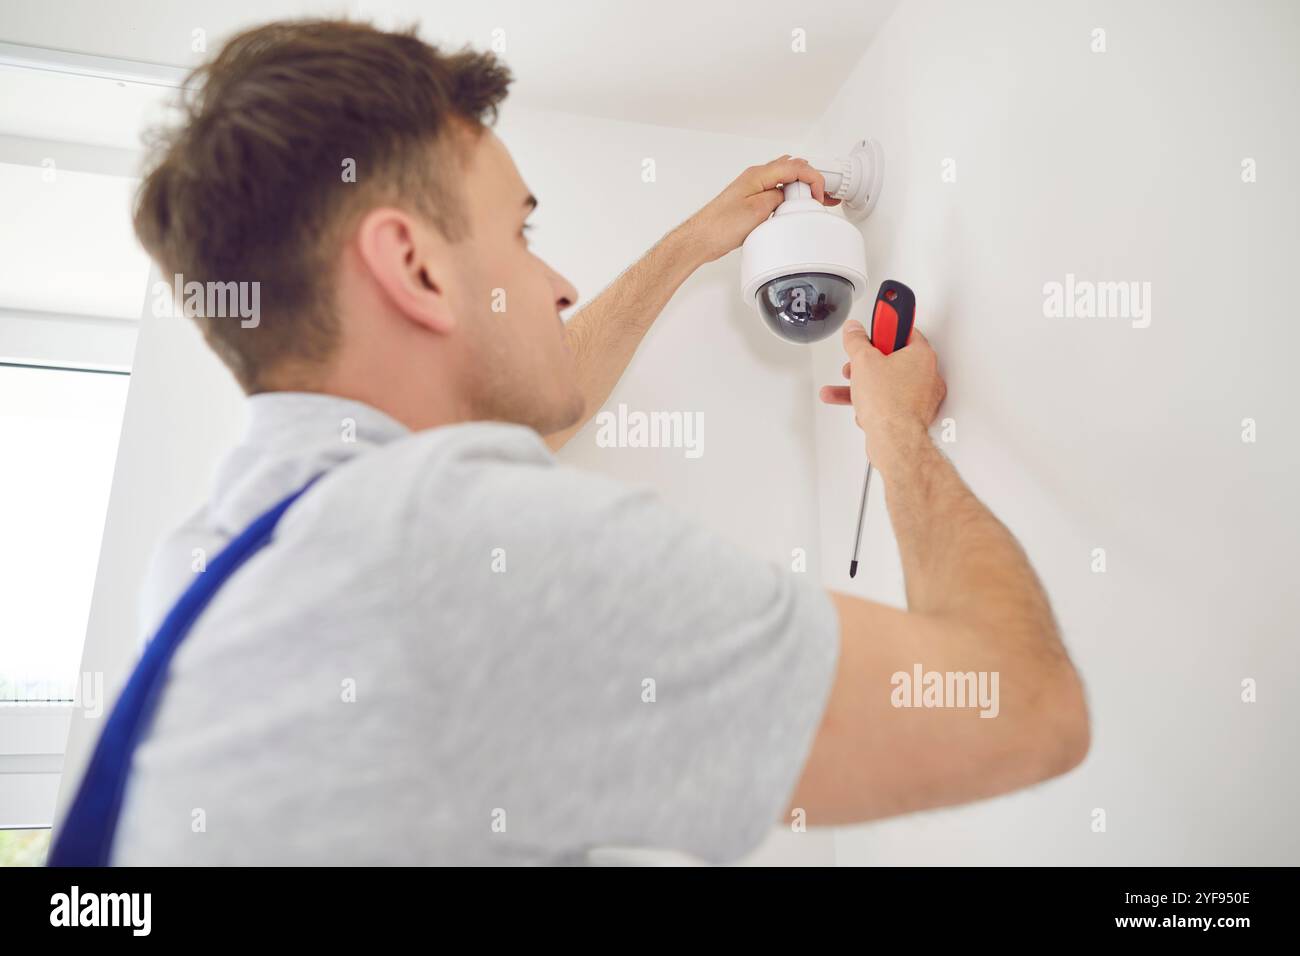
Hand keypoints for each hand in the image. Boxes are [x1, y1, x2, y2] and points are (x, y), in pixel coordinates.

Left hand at [678, 155, 839, 264]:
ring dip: (800, 187)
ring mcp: (752, 189)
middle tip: (823, 194)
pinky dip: (789, 196)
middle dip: (810, 179)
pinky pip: (775, 192)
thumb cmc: (721, 226)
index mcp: (759, 175)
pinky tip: (792, 206)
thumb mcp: (758, 210)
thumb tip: (790, 195)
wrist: (701, 239)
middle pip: (791, 168)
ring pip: (784, 180)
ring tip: (813, 200)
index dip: (813, 178)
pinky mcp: (750, 202)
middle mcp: (755, 178)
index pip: (795, 166)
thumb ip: (778, 197)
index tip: (819, 194)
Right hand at [819, 321, 946, 468]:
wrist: (894, 441)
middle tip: (858, 360)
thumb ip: (856, 341)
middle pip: (894, 356)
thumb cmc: (889, 404)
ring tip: (847, 384)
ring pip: (888, 380)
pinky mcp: (911, 414)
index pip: (903, 328)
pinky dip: (872, 401)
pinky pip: (889, 400)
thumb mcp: (863, 361)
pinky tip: (857, 404)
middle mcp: (926, 374)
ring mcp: (920, 395)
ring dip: (864, 382)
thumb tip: (854, 331)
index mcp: (921, 354)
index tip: (878, 318)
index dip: (884, 325)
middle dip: (869, 359)